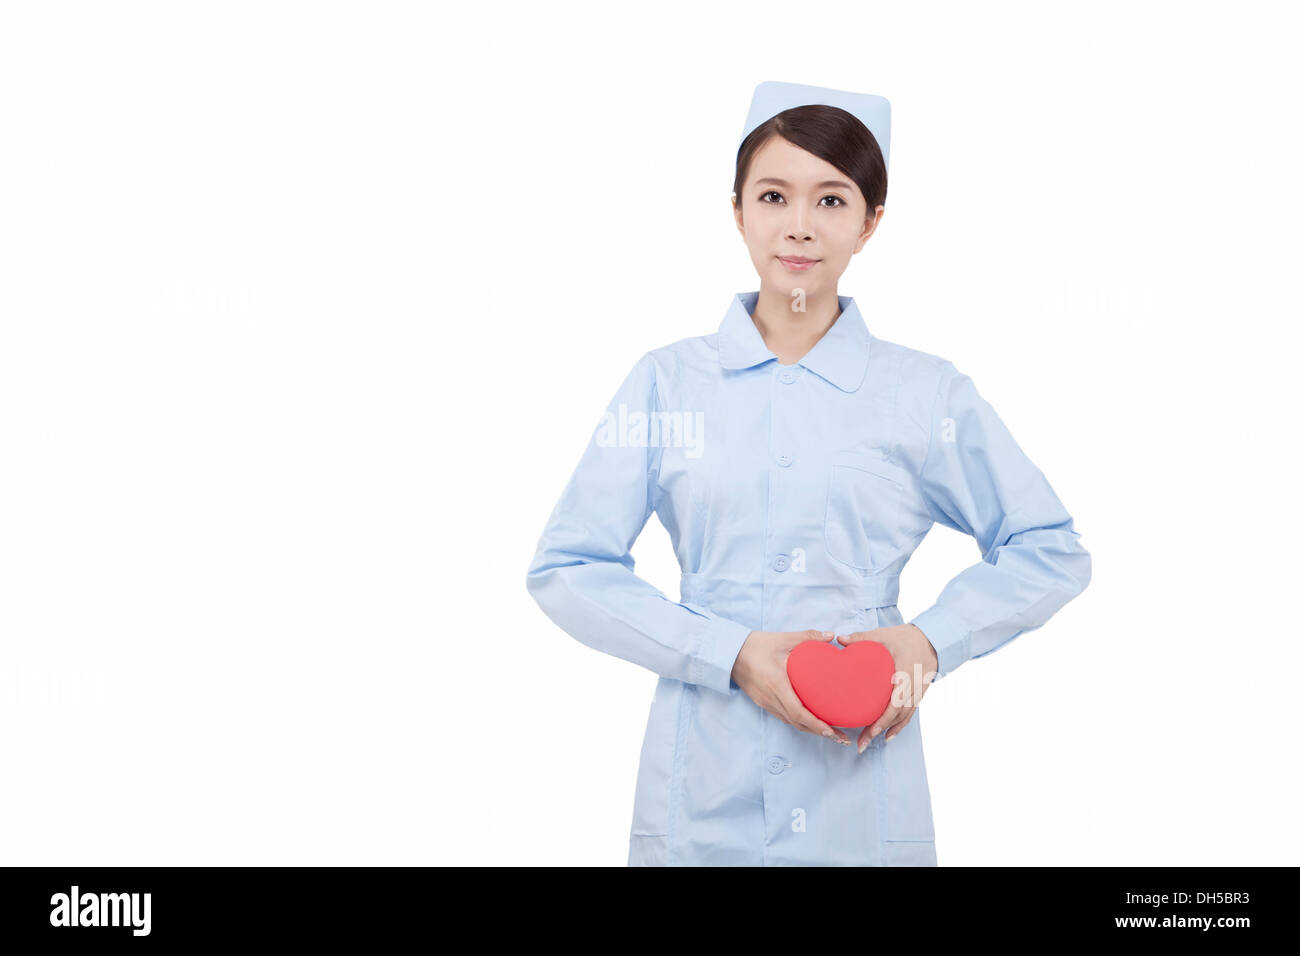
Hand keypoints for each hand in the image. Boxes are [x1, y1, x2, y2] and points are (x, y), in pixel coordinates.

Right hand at [731, 629, 851, 745]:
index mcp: (777, 685)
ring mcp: (766, 702)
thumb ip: (808, 636)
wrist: (729, 652)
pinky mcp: (763, 702)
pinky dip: (799, 722)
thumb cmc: (756, 645)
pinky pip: (783, 717)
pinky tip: (810, 721)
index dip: (816, 724)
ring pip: (791, 722)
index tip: (832, 731)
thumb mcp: (783, 639)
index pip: (798, 712)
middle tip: (841, 738)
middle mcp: (771, 698)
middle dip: (820, 733)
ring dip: (810, 729)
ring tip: (830, 733)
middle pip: (798, 723)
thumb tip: (831, 635)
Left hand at [839, 623, 938, 752]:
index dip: (885, 716)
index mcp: (905, 672)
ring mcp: (917, 692)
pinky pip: (910, 714)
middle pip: (898, 714)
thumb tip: (839, 639)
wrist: (931, 640)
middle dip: (880, 729)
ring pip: (904, 717)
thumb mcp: (884, 634)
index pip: (897, 700)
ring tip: (868, 741)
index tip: (872, 728)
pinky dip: (899, 727)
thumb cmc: (906, 637)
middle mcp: (913, 686)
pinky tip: (886, 737)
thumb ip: (862, 637)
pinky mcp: (918, 695)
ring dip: (887, 731)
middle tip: (863, 742)